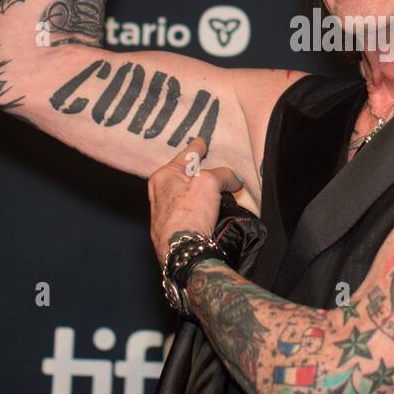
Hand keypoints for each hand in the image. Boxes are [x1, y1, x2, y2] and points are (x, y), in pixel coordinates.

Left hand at [146, 136, 243, 269]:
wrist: (184, 252)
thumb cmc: (189, 213)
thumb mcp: (210, 182)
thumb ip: (224, 174)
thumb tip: (234, 180)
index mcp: (163, 177)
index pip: (185, 156)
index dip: (196, 147)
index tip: (201, 141)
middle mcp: (159, 195)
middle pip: (183, 177)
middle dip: (196, 172)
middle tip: (209, 166)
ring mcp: (164, 216)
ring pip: (185, 196)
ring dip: (199, 193)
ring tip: (215, 192)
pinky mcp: (172, 233)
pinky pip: (187, 213)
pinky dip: (198, 210)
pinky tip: (208, 213)